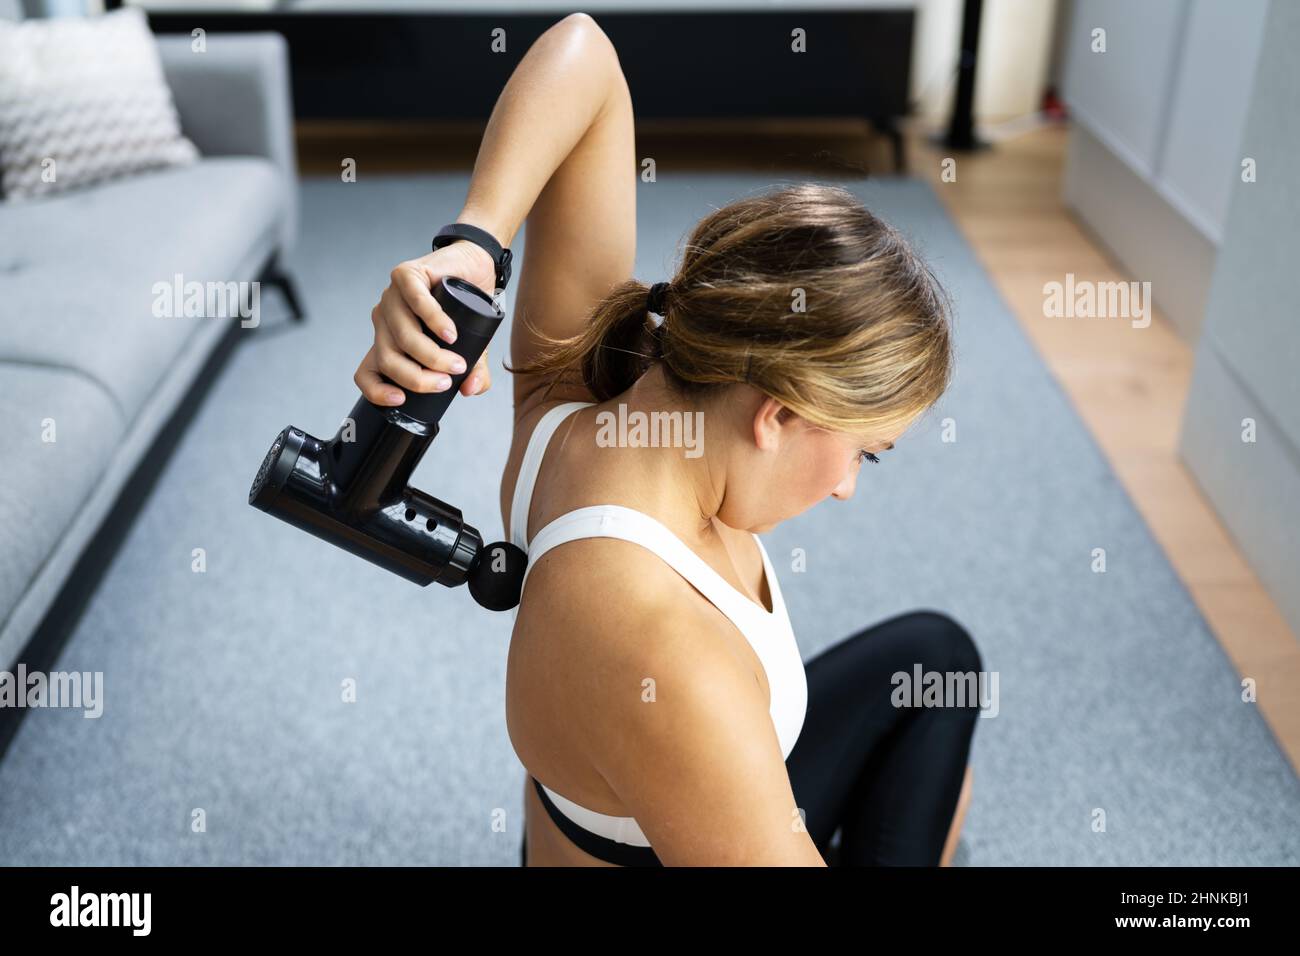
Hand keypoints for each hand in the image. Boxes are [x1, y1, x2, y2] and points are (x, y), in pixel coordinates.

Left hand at [354, 239, 497, 405]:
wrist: (474, 267)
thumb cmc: (467, 309)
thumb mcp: (472, 349)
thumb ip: (473, 373)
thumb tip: (471, 390)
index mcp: (390, 343)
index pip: (367, 373)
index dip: (376, 391)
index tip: (401, 401)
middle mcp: (385, 322)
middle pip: (388, 360)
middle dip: (418, 378)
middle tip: (448, 381)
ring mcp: (392, 298)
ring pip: (401, 336)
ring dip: (430, 355)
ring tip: (458, 361)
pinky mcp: (405, 276)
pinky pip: (415, 303)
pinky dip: (433, 321)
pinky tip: (450, 332)